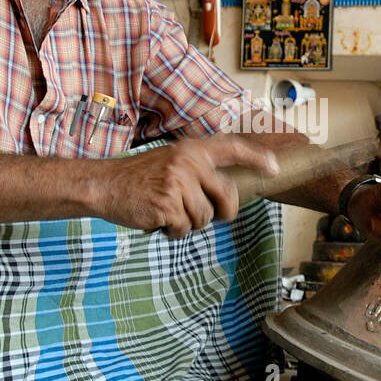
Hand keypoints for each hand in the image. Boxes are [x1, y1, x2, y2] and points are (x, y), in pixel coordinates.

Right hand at [96, 134, 277, 238]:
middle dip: (222, 213)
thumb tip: (227, 195)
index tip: (275, 168)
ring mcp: (178, 183)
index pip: (233, 148)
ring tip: (167, 213)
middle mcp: (189, 162)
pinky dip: (172, 232)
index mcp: (192, 149)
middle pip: (227, 197)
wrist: (105, 185)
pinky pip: (184, 229)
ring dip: (188, 224)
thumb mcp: (171, 161)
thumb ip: (198, 170)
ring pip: (204, 218)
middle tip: (209, 217)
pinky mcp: (168, 205)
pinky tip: (157, 220)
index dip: (257, 157)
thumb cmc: (140, 178)